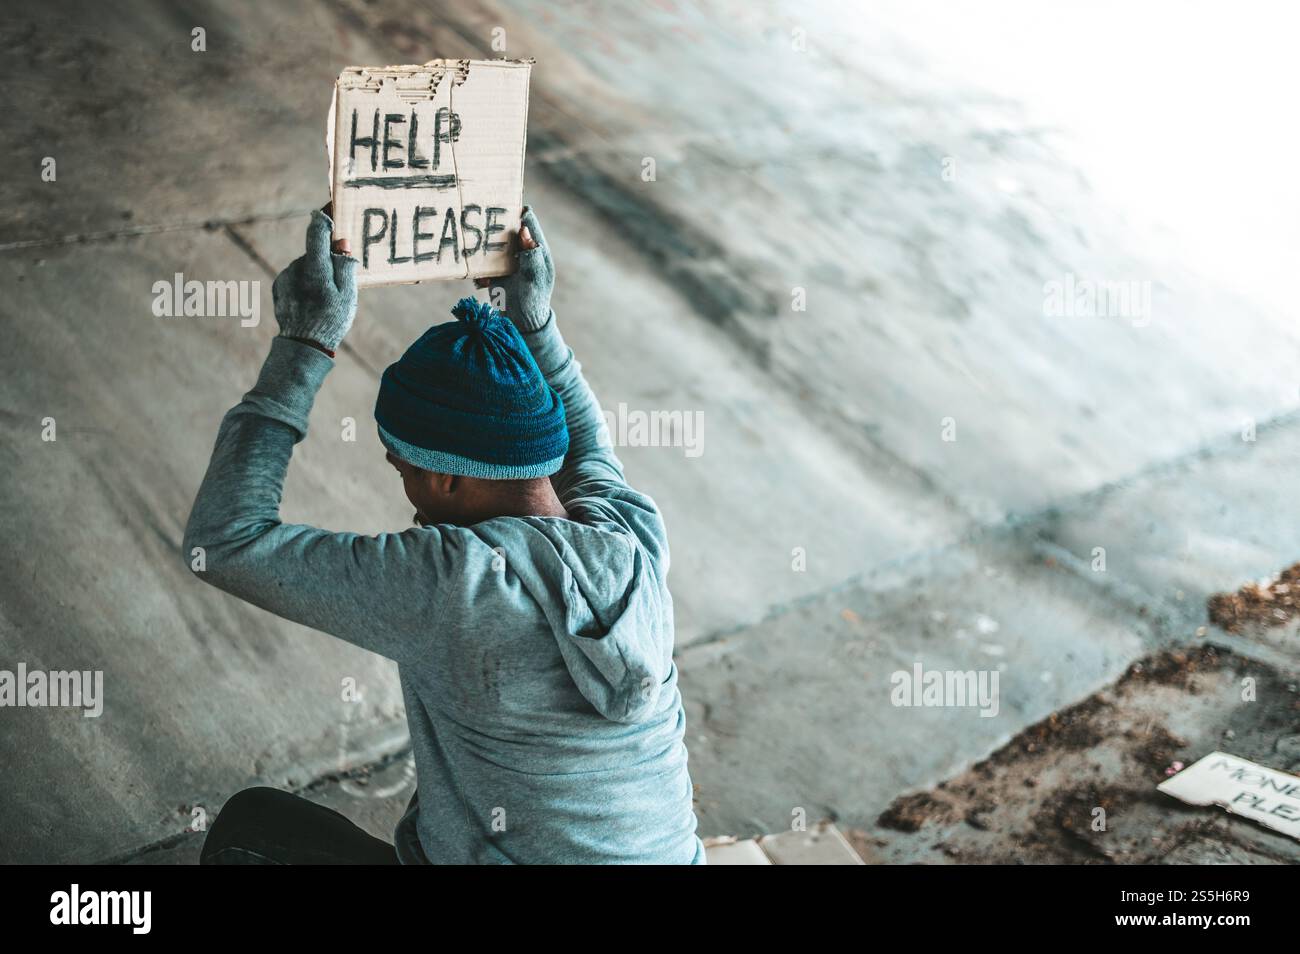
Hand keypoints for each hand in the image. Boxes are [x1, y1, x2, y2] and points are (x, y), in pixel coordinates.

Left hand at [272, 205, 356, 352]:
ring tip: (324, 298)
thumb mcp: (348, 294)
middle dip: (326, 260)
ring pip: (305, 266)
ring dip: (316, 274)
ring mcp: (284, 277)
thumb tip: (341, 243)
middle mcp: (295, 268)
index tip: (327, 211)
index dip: (323, 220)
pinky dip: (305, 283)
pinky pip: (296, 277)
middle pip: (314, 253)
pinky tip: (312, 301)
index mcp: (314, 268)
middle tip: (338, 281)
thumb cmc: (331, 320)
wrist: (303, 345)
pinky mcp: (278, 286)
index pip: (316, 233)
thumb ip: (344, 265)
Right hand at [475, 207, 553, 331]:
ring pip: (494, 245)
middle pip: (508, 230)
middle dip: (495, 227)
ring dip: (484, 249)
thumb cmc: (533, 301)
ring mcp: (509, 261)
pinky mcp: (497, 272)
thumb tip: (525, 229)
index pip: (529, 223)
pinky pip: (485, 263)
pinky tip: (481, 282)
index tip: (502, 203)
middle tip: (481, 223)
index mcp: (537, 250)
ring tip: (476, 253)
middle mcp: (523, 252)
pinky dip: (480, 270)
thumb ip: (531, 254)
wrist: (522, 324)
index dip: (517, 211)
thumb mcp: (534, 278)